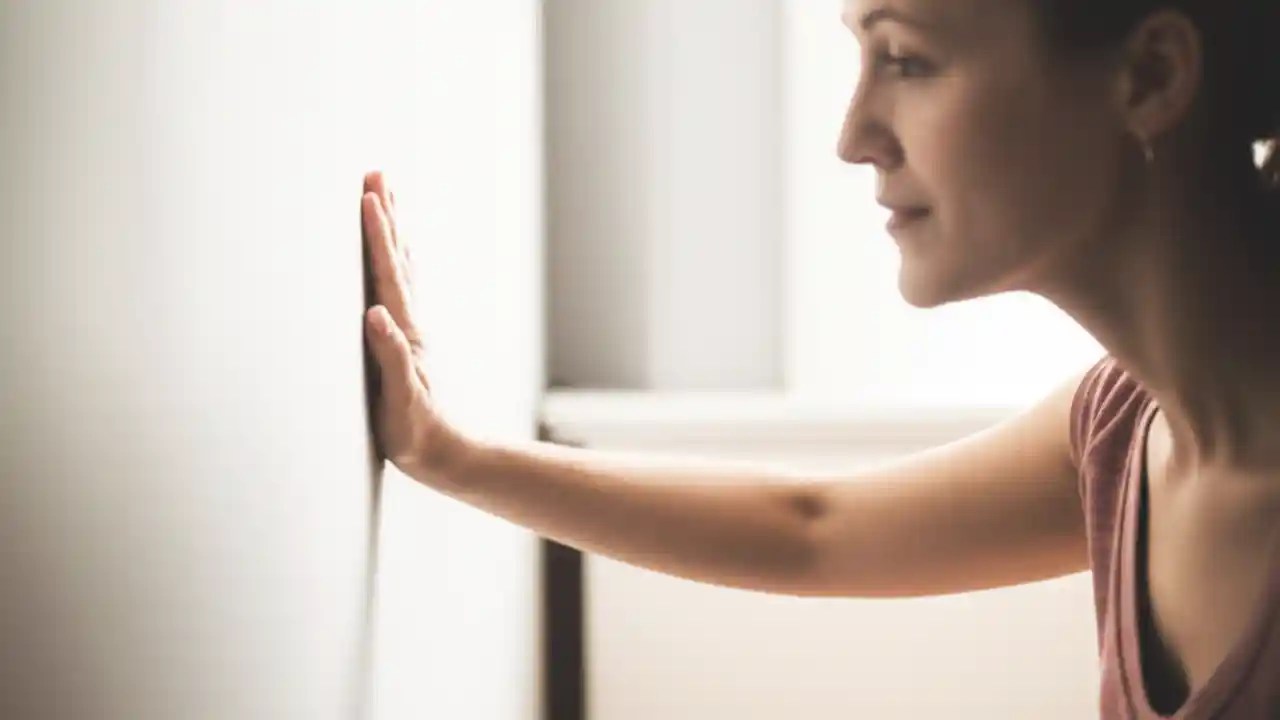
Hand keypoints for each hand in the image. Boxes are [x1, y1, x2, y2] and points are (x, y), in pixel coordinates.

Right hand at [361, 170, 467, 482]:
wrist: (444, 453)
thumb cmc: (416, 433)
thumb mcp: (401, 400)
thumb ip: (390, 358)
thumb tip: (375, 314)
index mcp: (404, 332)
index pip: (387, 275)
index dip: (376, 236)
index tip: (368, 197)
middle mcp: (408, 323)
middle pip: (396, 259)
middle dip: (385, 216)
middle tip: (376, 174)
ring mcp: (409, 329)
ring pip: (398, 268)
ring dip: (391, 231)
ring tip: (383, 196)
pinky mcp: (405, 340)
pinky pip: (397, 288)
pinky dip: (392, 261)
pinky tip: (389, 254)